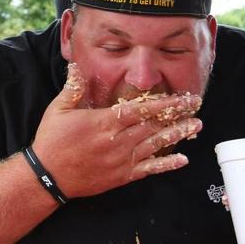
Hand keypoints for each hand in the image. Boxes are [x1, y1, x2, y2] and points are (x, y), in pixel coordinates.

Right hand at [29, 63, 201, 198]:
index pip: (142, 110)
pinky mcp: (121, 176)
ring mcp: (122, 160)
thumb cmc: (52, 141)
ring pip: (156, 145)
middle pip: (154, 126)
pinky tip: (182, 160)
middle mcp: (118, 141)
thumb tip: (76, 66)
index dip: (166, 103)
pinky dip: (166, 165)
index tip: (184, 98)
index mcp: (105, 122)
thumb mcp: (58, 110)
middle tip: (196, 107)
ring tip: (196, 126)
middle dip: (178, 115)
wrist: (48, 176)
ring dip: (178, 135)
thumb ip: (73, 88)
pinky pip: (148, 170)